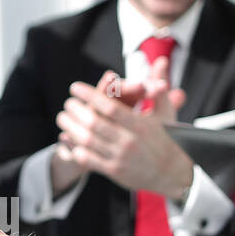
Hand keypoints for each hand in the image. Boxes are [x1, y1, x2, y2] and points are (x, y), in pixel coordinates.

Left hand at [53, 61, 191, 200]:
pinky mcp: (115, 171)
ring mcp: (121, 158)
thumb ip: (158, 88)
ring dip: (71, 128)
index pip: (110, 106)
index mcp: (141, 125)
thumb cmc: (166, 139)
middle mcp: (129, 141)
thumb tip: (161, 62)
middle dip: (76, 111)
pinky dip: (75, 148)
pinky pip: (89, 160)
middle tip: (67, 104)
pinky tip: (67, 139)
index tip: (75, 87)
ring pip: (88, 141)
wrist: (172, 173)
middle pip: (94, 123)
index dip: (89, 95)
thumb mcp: (165, 113)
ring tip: (63, 118)